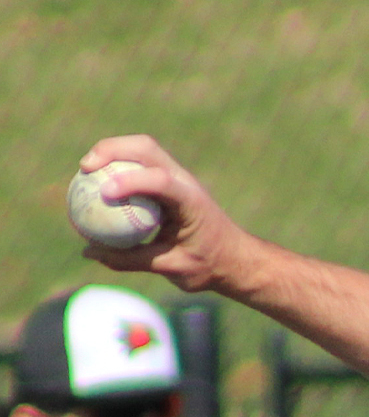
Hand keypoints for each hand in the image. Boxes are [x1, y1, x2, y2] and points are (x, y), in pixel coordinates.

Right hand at [74, 136, 261, 292]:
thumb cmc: (209, 264)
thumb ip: (131, 259)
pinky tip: (95, 182)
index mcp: (192, 202)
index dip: (131, 181)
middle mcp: (185, 182)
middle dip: (113, 149)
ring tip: (85, 169)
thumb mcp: (172, 268)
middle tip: (85, 168)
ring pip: (143, 150)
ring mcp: (178, 178)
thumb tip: (89, 252)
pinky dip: (117, 166)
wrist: (234, 258)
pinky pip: (140, 165)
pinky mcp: (169, 182)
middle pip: (147, 149)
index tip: (104, 193)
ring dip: (112, 152)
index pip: (162, 181)